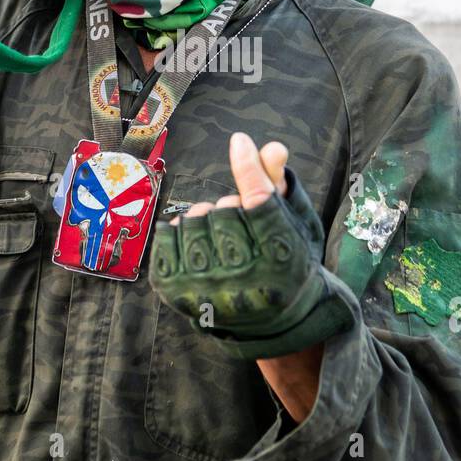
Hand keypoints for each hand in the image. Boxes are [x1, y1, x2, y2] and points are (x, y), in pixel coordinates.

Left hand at [149, 131, 329, 363]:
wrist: (271, 320)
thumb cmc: (284, 260)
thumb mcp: (292, 224)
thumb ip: (278, 183)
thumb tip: (273, 146)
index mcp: (280, 260)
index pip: (259, 200)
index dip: (249, 167)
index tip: (239, 141)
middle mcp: (244, 280)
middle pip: (225, 208)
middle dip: (232, 208)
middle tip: (241, 227)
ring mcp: (207, 289)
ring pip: (195, 218)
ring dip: (206, 219)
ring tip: (220, 239)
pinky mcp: (176, 293)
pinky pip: (168, 234)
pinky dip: (179, 231)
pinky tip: (195, 243)